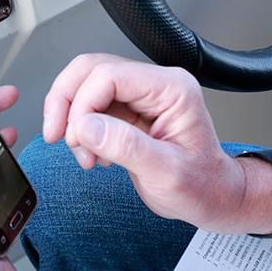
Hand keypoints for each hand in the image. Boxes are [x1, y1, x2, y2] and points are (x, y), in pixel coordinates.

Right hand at [43, 55, 271, 234]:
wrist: (213, 200)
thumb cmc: (203, 188)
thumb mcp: (168, 174)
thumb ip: (127, 147)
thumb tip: (85, 126)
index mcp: (171, 89)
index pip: (109, 75)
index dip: (82, 104)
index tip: (74, 137)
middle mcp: (155, 85)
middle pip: (91, 70)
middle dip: (66, 102)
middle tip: (57, 135)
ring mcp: (140, 96)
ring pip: (85, 85)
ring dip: (71, 118)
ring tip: (82, 153)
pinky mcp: (128, 110)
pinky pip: (90, 107)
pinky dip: (80, 129)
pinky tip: (91, 154)